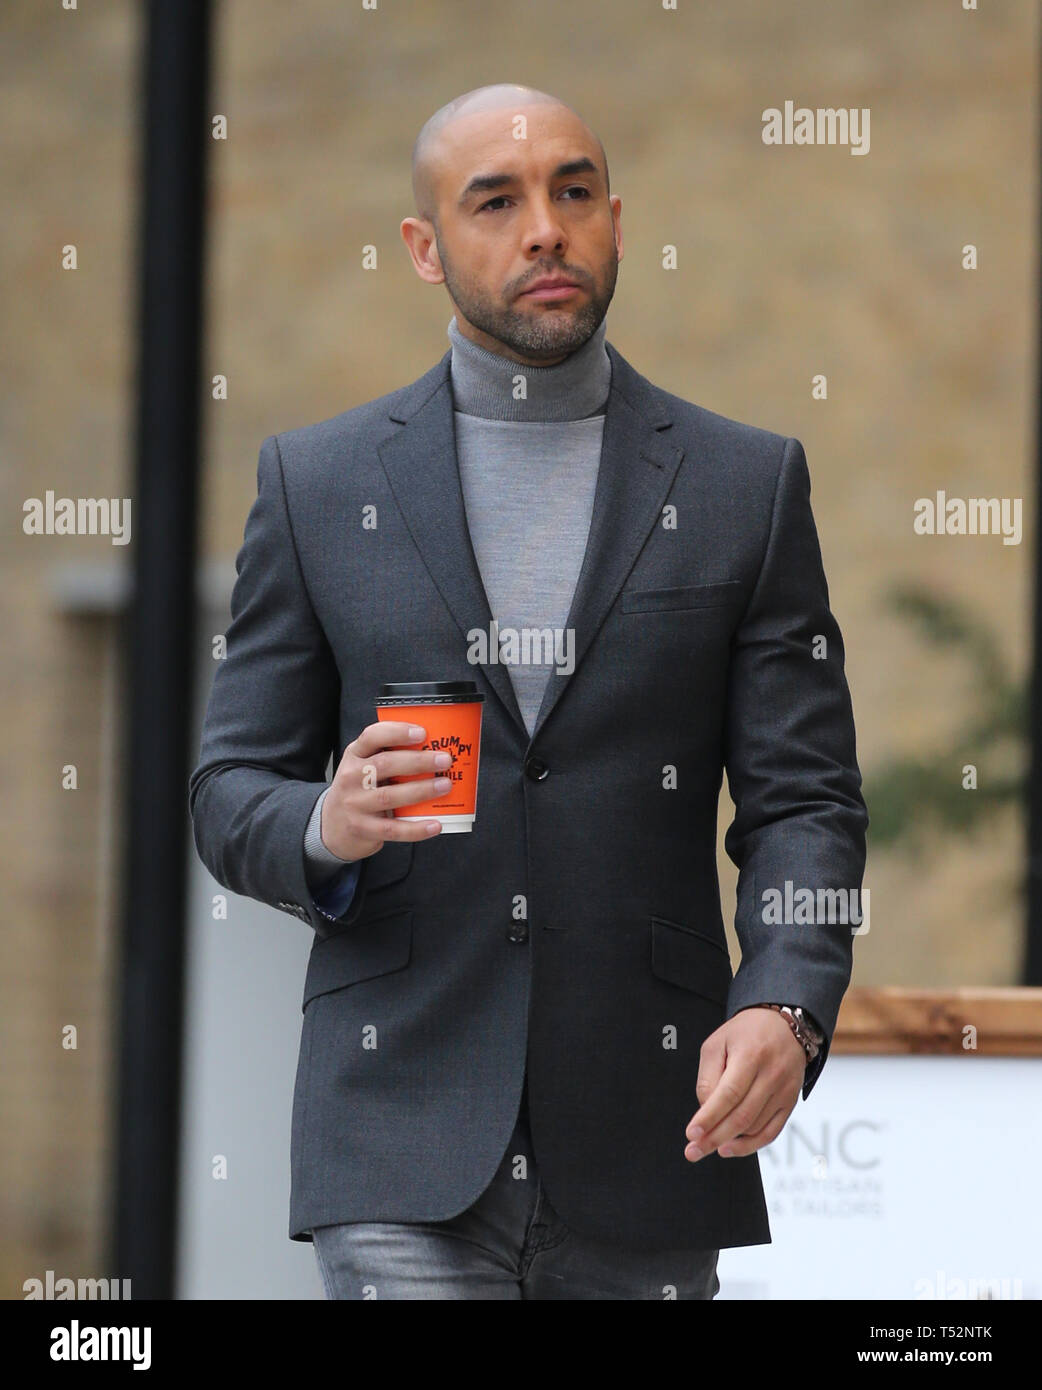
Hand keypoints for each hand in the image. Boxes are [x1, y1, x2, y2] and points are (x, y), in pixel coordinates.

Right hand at [319, 721, 453, 860]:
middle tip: (444, 760)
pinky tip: (436, 824)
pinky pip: (393, 828)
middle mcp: (351, 777)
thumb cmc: (358, 790)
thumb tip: (434, 750)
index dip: (397, 732)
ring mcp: (355, 804)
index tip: (421, 733)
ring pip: (390, 796)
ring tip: (445, 785)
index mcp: (355, 756)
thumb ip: (388, 757)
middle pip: (385, 764)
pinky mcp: (363, 828)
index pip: (372, 737)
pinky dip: (416, 828)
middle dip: (418, 761)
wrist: (332, 825)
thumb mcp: (364, 767)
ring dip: (421, 790)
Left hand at [684, 1007, 806, 1161]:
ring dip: (729, 1142)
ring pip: (755, 1126)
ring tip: (706, 1146)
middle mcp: (772, 1074)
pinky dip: (750, 1145)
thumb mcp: (717, 1042)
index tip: (691, 1134)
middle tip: (692, 1152)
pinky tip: (730, 1148)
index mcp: (751, 1054)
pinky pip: (771, 1132)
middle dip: (714, 1137)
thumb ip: (708, 1076)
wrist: (783, 1025)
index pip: (729, 1093)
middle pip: (742, 1115)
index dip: (709, 1116)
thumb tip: (706, 1110)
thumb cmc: (744, 1034)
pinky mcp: (791, 1102)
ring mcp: (785, 1090)